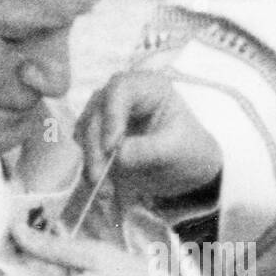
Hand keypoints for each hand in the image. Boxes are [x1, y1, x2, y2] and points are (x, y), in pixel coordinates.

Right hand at [77, 70, 221, 200]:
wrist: (189, 173)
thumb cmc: (189, 152)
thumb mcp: (175, 150)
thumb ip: (148, 149)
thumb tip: (117, 154)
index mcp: (149, 87)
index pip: (120, 89)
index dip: (110, 115)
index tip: (110, 146)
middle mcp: (124, 96)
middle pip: (96, 110)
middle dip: (95, 145)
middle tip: (99, 176)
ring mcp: (109, 115)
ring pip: (86, 130)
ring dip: (90, 159)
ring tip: (103, 188)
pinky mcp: (101, 136)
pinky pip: (86, 149)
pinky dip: (90, 167)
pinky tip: (103, 188)